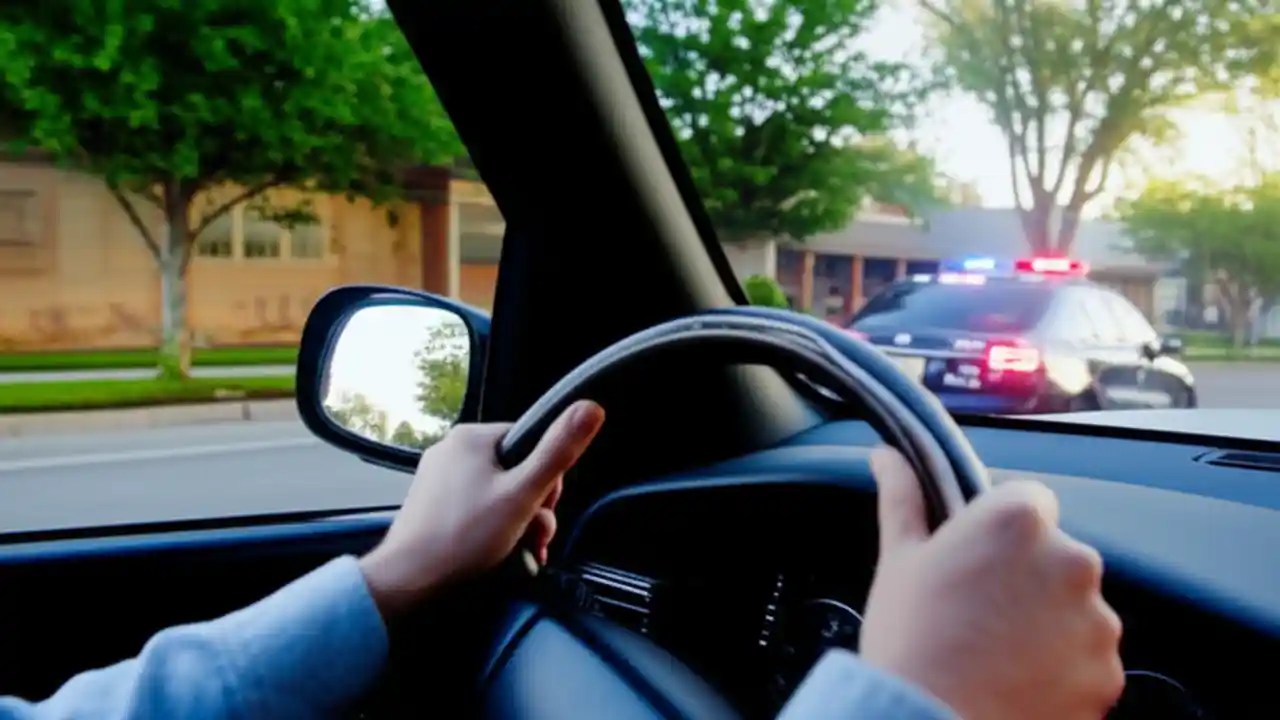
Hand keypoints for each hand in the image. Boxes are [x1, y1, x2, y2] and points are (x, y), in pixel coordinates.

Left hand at [359, 400, 605, 619]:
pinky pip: (476, 508)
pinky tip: (497, 551)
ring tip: (517, 550)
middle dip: (533, 506)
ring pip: (498, 492)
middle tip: (532, 535)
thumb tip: (590, 408)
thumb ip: (558, 452)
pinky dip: (492, 528)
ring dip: (517, 522)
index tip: (545, 508)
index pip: (531, 442)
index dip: (548, 477)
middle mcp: (451, 451)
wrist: (408, 580)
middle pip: (516, 470)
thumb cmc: (463, 538)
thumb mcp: (523, 494)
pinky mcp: (432, 505)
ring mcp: (439, 479)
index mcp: (472, 437)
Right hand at [859, 448, 1123, 719]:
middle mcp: (1071, 560)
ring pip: (1075, 610)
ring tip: (997, 654)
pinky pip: (1088, 661)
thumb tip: (888, 455)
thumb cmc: (909, 640)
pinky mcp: (1107, 673)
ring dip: (1048, 625)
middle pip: (1056, 556)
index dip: (1001, 531)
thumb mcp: (899, 559)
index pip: (1030, 501)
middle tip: (979, 613)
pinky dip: (1062, 670)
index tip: (978, 561)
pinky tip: (1018, 682)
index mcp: (1018, 520)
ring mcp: (1096, 621)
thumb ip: (904, 497)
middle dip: (1027, 579)